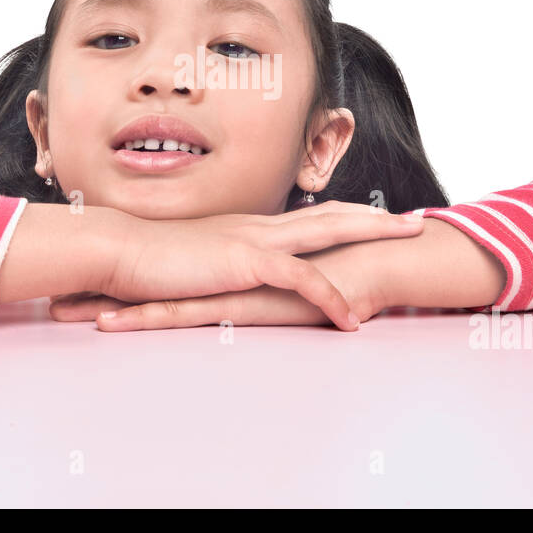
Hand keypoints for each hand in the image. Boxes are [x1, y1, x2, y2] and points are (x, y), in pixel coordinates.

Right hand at [95, 201, 422, 331]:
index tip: (376, 218)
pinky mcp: (246, 262)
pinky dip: (330, 297)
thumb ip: (214, 264)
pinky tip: (352, 319)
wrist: (116, 251)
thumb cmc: (144, 260)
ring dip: (373, 235)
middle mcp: (257, 226)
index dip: (344, 215)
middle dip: (376, 216)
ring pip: (329, 231)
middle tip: (416, 219)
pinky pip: (302, 278)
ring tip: (410, 242)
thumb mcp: (190, 261)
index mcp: (247, 226)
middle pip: (331, 214)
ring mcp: (254, 240)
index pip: (307, 216)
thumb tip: (225, 275)